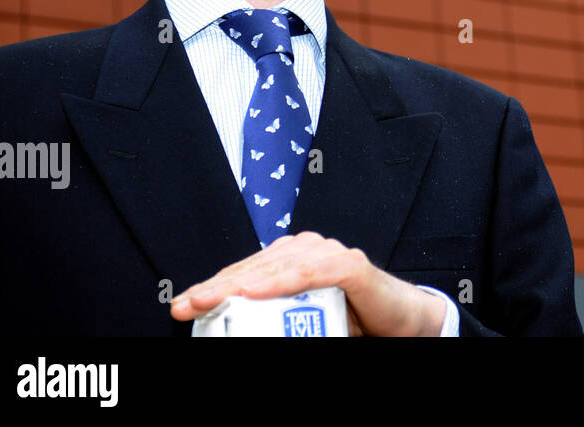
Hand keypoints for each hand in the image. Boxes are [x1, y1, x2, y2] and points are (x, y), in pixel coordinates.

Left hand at [169, 231, 446, 335]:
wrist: (402, 324)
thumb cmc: (354, 321)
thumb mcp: (305, 323)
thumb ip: (275, 322)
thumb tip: (234, 333)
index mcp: (293, 260)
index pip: (246, 271)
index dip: (213, 286)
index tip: (181, 305)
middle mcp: (308, 249)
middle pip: (254, 267)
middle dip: (216, 287)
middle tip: (186, 304)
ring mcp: (329, 254)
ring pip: (276, 267)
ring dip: (240, 284)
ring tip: (211, 299)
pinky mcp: (350, 266)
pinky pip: (310, 273)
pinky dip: (281, 282)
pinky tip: (254, 291)